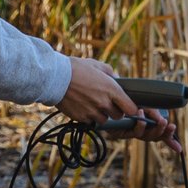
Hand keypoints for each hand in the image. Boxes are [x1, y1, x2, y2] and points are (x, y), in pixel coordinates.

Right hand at [58, 56, 177, 141]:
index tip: (127, 106)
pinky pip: (91, 121)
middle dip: (115, 110)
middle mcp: (104, 103)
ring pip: (104, 120)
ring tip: (92, 103)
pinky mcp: (82, 118)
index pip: (131, 109)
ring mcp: (93, 112)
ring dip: (102, 114)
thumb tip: (119, 81)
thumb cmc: (76, 68)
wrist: (55, 78)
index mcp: (112, 89)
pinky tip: (83, 106)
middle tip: (107, 102)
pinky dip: (89, 116)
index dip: (131, 109)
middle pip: (118, 116)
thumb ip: (112, 74)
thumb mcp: (97, 65)